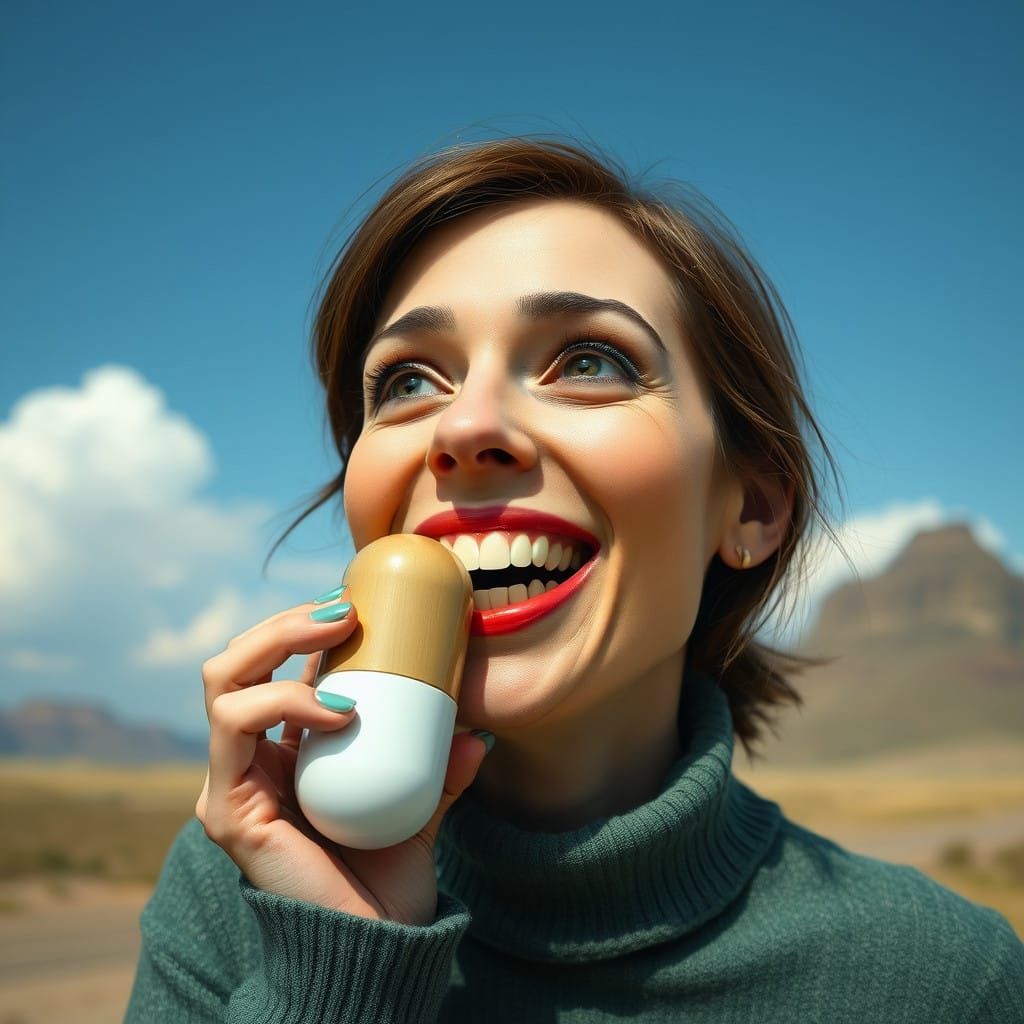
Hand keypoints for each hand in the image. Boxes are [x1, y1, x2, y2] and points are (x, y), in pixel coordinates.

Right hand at [195, 594, 488, 924]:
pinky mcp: (227, 807)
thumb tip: (478, 734)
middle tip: (345, 609)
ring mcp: (231, 782)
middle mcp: (248, 760)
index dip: (306, 627)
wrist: (373, 947)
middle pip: (239, 661)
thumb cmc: (385, 878)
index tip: (358, 603)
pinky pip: (235, 728)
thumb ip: (440, 773)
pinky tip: (341, 711)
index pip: (276, 668)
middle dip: (287, 621)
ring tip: (339, 633)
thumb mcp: (416, 808)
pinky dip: (286, 701)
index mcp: (282, 751)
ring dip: (278, 641)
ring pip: (223, 679)